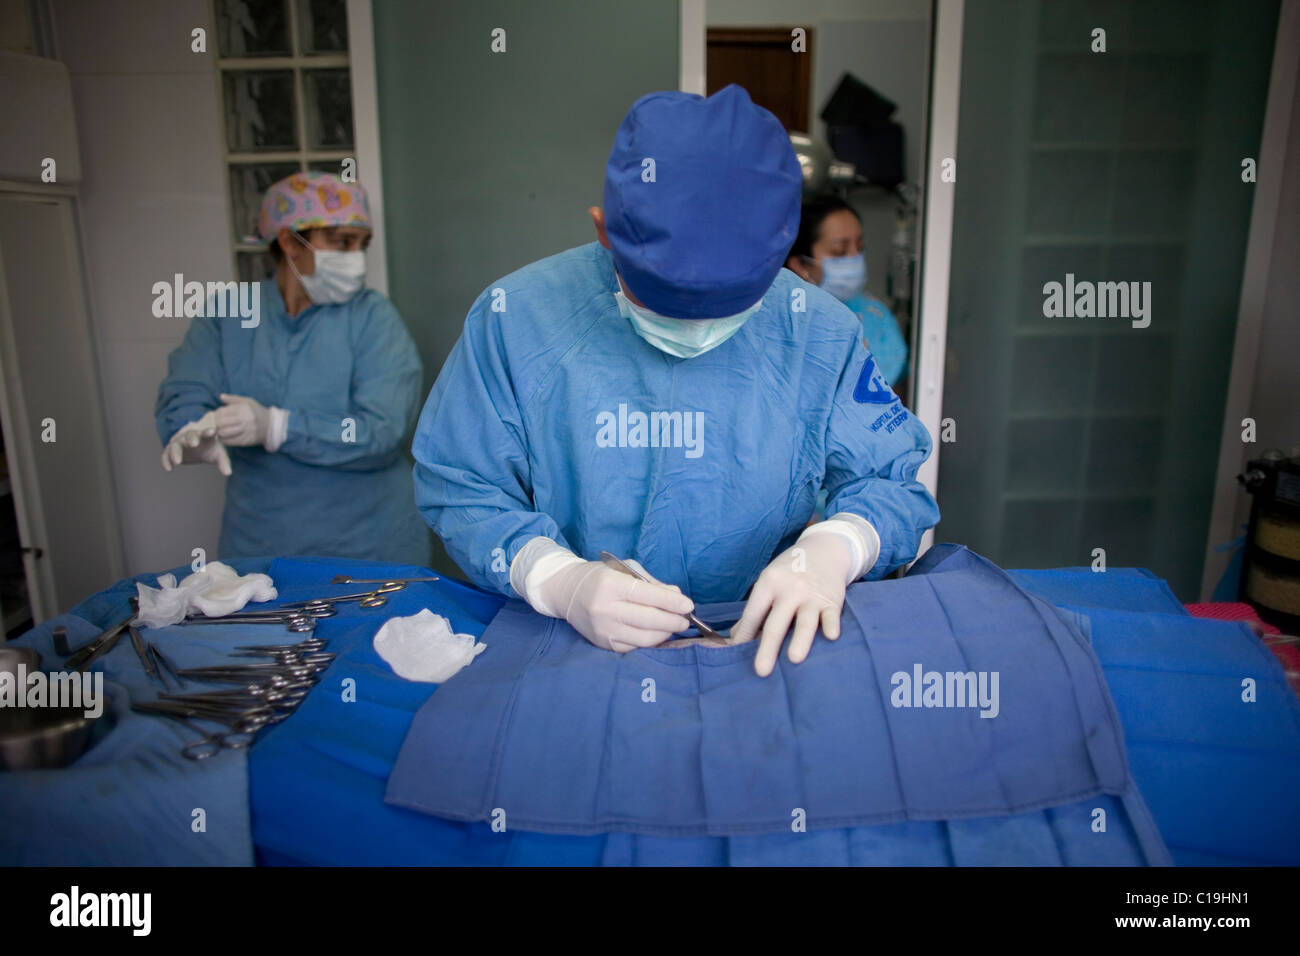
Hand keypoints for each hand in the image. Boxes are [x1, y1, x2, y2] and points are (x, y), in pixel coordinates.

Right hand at [161, 413, 231, 475]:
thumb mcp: (218, 454)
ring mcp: (179, 443)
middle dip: (191, 439)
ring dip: (175, 453)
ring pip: (175, 446)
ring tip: (178, 461)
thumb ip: (223, 462)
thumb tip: (228, 473)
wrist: (198, 448)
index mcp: (203, 435)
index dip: (208, 432)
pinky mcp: (171, 451)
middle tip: (194, 443)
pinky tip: (169, 469)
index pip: (206, 432)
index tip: (212, 432)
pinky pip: (166, 455)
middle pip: (189, 436)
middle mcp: (189, 437)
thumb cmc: (210, 448)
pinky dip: (165, 461)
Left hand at [215, 393, 269, 446]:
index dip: (214, 415)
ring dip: (217, 432)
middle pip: (221, 423)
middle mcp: (244, 420)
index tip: (212, 416)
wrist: (271, 426)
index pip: (222, 412)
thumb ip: (233, 399)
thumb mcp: (248, 401)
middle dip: (213, 424)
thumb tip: (221, 396)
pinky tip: (223, 437)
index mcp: (243, 409)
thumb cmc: (257, 411)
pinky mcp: (246, 440)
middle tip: (212, 425)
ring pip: (224, 433)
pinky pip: (229, 441)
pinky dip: (223, 439)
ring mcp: (245, 431)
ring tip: (217, 430)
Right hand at [538, 558, 694, 652]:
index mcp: (610, 585)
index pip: (647, 596)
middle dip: (673, 621)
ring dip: (665, 634)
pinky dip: (650, 643)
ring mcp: (603, 629)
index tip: (688, 605)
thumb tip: (677, 597)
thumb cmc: (600, 577)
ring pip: (643, 639)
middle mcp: (605, 609)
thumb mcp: (625, 570)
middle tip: (686, 620)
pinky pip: (633, 648)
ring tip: (674, 627)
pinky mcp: (603, 643)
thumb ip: (652, 583)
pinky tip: (657, 635)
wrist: (566, 591)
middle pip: (648, 620)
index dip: (671, 602)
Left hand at [732, 532, 855, 676]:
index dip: (744, 634)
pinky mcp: (832, 600)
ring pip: (805, 621)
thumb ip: (756, 609)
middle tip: (761, 671)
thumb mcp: (769, 581)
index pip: (753, 614)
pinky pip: (832, 615)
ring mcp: (812, 595)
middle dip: (768, 648)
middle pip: (776, 623)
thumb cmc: (790, 571)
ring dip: (801, 640)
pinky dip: (832, 625)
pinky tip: (831, 637)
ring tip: (795, 659)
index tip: (736, 653)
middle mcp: (790, 590)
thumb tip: (736, 638)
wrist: (824, 549)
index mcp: (769, 584)